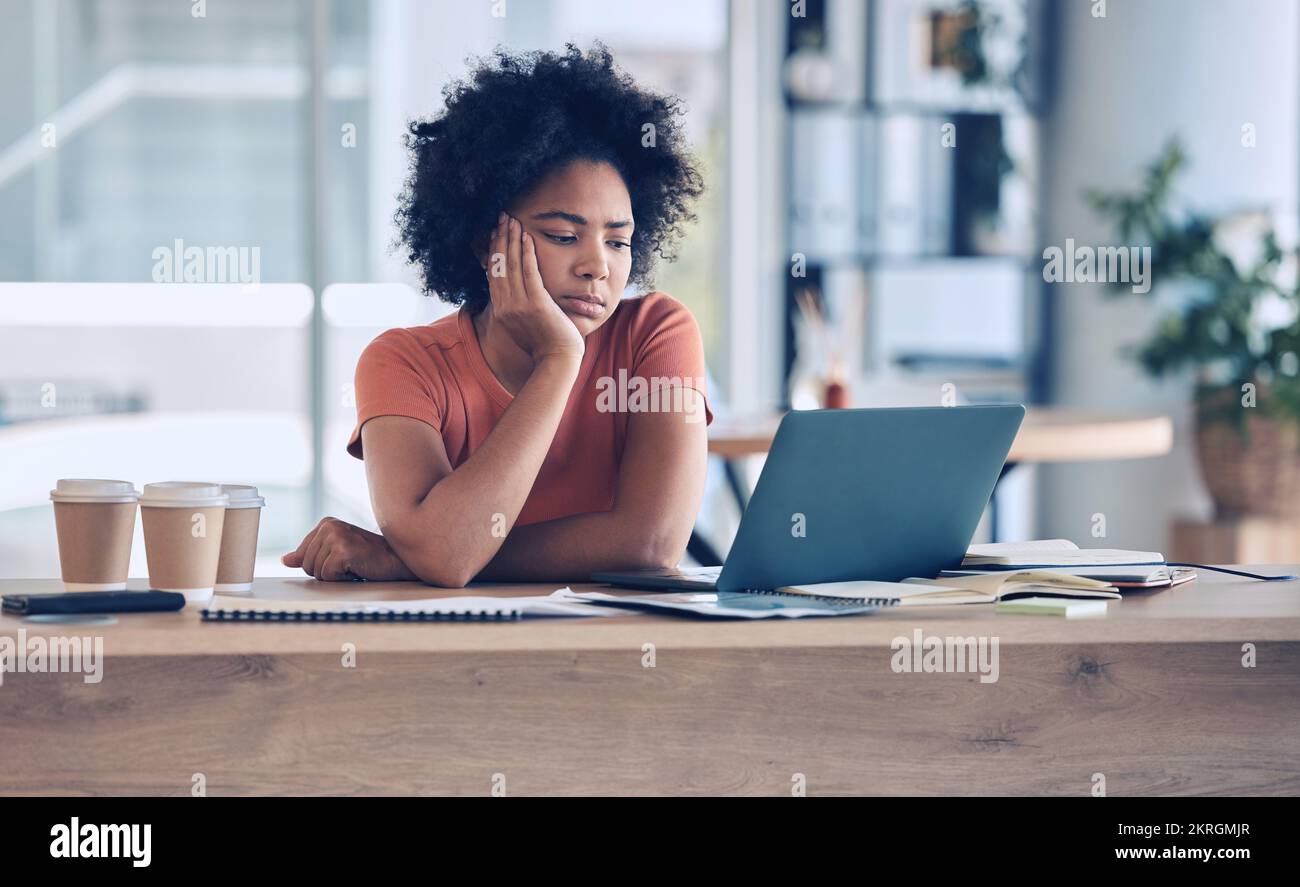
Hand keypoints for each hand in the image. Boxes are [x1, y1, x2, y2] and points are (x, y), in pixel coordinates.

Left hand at [282, 517, 416, 581]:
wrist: (396, 560)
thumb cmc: (369, 556)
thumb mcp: (336, 552)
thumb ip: (309, 554)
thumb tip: (285, 560)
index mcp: (326, 523)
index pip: (302, 554)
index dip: (320, 564)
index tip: (341, 560)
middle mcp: (329, 526)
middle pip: (306, 564)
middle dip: (326, 571)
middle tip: (349, 564)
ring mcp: (335, 536)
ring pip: (315, 571)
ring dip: (335, 575)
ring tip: (353, 565)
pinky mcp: (342, 550)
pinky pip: (327, 576)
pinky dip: (342, 578)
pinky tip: (357, 568)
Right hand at [485, 212, 584, 364]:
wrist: (557, 360)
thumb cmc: (546, 344)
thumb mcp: (524, 324)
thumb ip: (518, 307)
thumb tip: (517, 292)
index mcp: (502, 310)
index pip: (494, 274)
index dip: (494, 251)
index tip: (495, 233)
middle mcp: (506, 306)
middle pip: (499, 266)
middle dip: (500, 238)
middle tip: (501, 217)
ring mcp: (520, 305)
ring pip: (512, 266)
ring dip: (512, 240)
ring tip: (512, 220)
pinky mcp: (536, 304)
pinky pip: (529, 273)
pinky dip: (527, 253)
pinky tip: (527, 237)